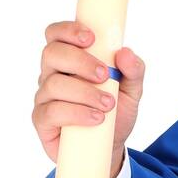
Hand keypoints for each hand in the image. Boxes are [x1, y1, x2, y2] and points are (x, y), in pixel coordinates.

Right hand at [33, 20, 144, 177]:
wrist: (111, 147)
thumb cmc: (116, 113)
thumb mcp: (132, 91)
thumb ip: (134, 70)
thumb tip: (125, 53)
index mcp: (70, 59)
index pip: (56, 34)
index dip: (68, 30)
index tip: (91, 38)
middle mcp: (53, 74)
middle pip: (52, 53)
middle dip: (80, 61)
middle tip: (104, 75)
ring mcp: (45, 97)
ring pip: (53, 84)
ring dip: (84, 93)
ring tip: (108, 105)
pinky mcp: (43, 121)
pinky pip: (51, 112)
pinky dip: (76, 113)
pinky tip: (96, 119)